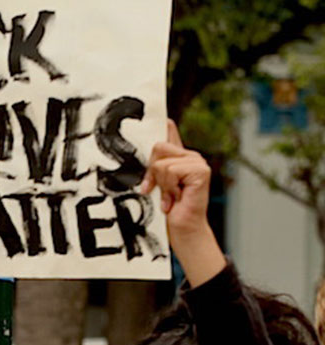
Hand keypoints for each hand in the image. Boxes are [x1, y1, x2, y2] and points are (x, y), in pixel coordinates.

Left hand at [139, 120, 225, 286]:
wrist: (182, 231)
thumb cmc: (167, 211)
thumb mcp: (154, 185)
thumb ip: (151, 167)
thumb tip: (143, 151)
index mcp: (177, 157)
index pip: (169, 131)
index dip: (162, 122)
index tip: (158, 113)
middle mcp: (188, 156)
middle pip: (157, 146)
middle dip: (151, 171)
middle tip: (155, 190)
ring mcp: (197, 162)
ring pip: (161, 161)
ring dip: (160, 184)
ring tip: (168, 197)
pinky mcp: (201, 170)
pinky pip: (170, 170)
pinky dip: (168, 187)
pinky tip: (175, 199)